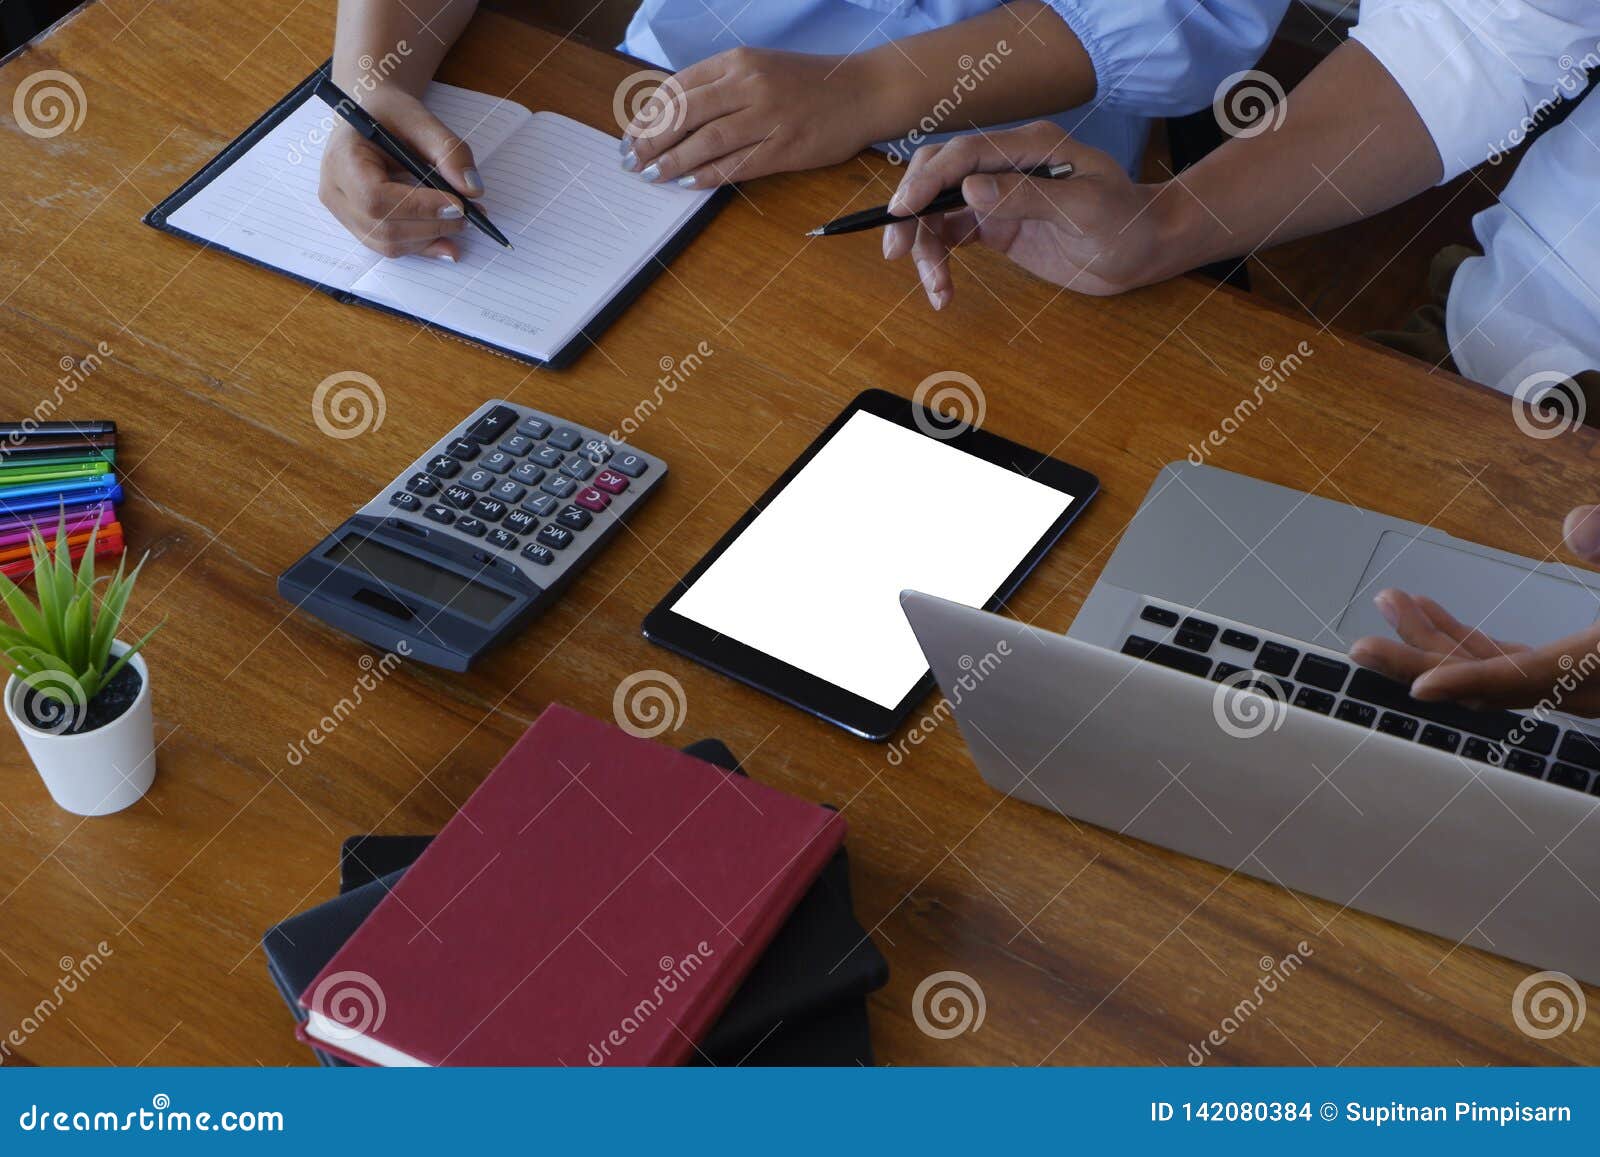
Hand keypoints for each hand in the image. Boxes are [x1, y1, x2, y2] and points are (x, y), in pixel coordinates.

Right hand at [318, 87, 483, 259]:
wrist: (372, 117)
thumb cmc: (390, 114)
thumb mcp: (420, 119)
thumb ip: (449, 151)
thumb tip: (472, 189)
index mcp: (342, 159)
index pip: (374, 197)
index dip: (418, 207)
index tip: (458, 204)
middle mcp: (336, 192)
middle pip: (383, 227)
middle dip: (432, 225)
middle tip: (470, 215)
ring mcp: (344, 214)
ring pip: (388, 244)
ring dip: (431, 238)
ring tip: (462, 221)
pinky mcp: (359, 227)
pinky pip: (391, 247)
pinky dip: (423, 246)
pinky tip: (448, 242)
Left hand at [622, 47, 872, 188]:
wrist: (866, 90)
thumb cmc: (812, 83)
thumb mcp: (762, 69)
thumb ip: (724, 87)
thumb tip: (680, 115)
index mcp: (739, 62)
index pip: (680, 87)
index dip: (649, 114)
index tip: (632, 135)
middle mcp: (750, 84)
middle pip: (685, 113)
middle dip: (651, 140)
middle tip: (631, 161)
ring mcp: (768, 116)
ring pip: (706, 140)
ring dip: (673, 161)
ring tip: (652, 175)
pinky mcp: (785, 146)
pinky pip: (737, 164)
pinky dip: (708, 175)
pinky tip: (688, 183)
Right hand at [881, 122, 1175, 308]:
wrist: (1144, 250)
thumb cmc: (1124, 223)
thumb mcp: (1083, 209)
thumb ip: (1026, 196)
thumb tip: (970, 188)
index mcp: (1028, 147)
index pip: (962, 154)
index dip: (926, 180)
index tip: (901, 213)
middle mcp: (1006, 165)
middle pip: (938, 175)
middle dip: (911, 211)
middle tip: (895, 251)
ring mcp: (998, 195)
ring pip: (939, 210)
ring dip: (926, 248)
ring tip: (936, 289)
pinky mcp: (996, 225)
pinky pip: (952, 236)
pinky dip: (939, 262)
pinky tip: (942, 292)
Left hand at [1348, 505, 1599, 711]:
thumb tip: (1574, 524)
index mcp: (1598, 664)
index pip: (1525, 678)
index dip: (1470, 682)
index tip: (1421, 687)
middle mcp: (1581, 685)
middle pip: (1486, 686)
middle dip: (1421, 662)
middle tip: (1362, 648)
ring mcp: (1573, 681)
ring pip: (1489, 671)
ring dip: (1434, 639)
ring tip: (1390, 603)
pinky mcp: (1567, 669)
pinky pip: (1503, 662)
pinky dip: (1463, 639)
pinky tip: (1428, 610)